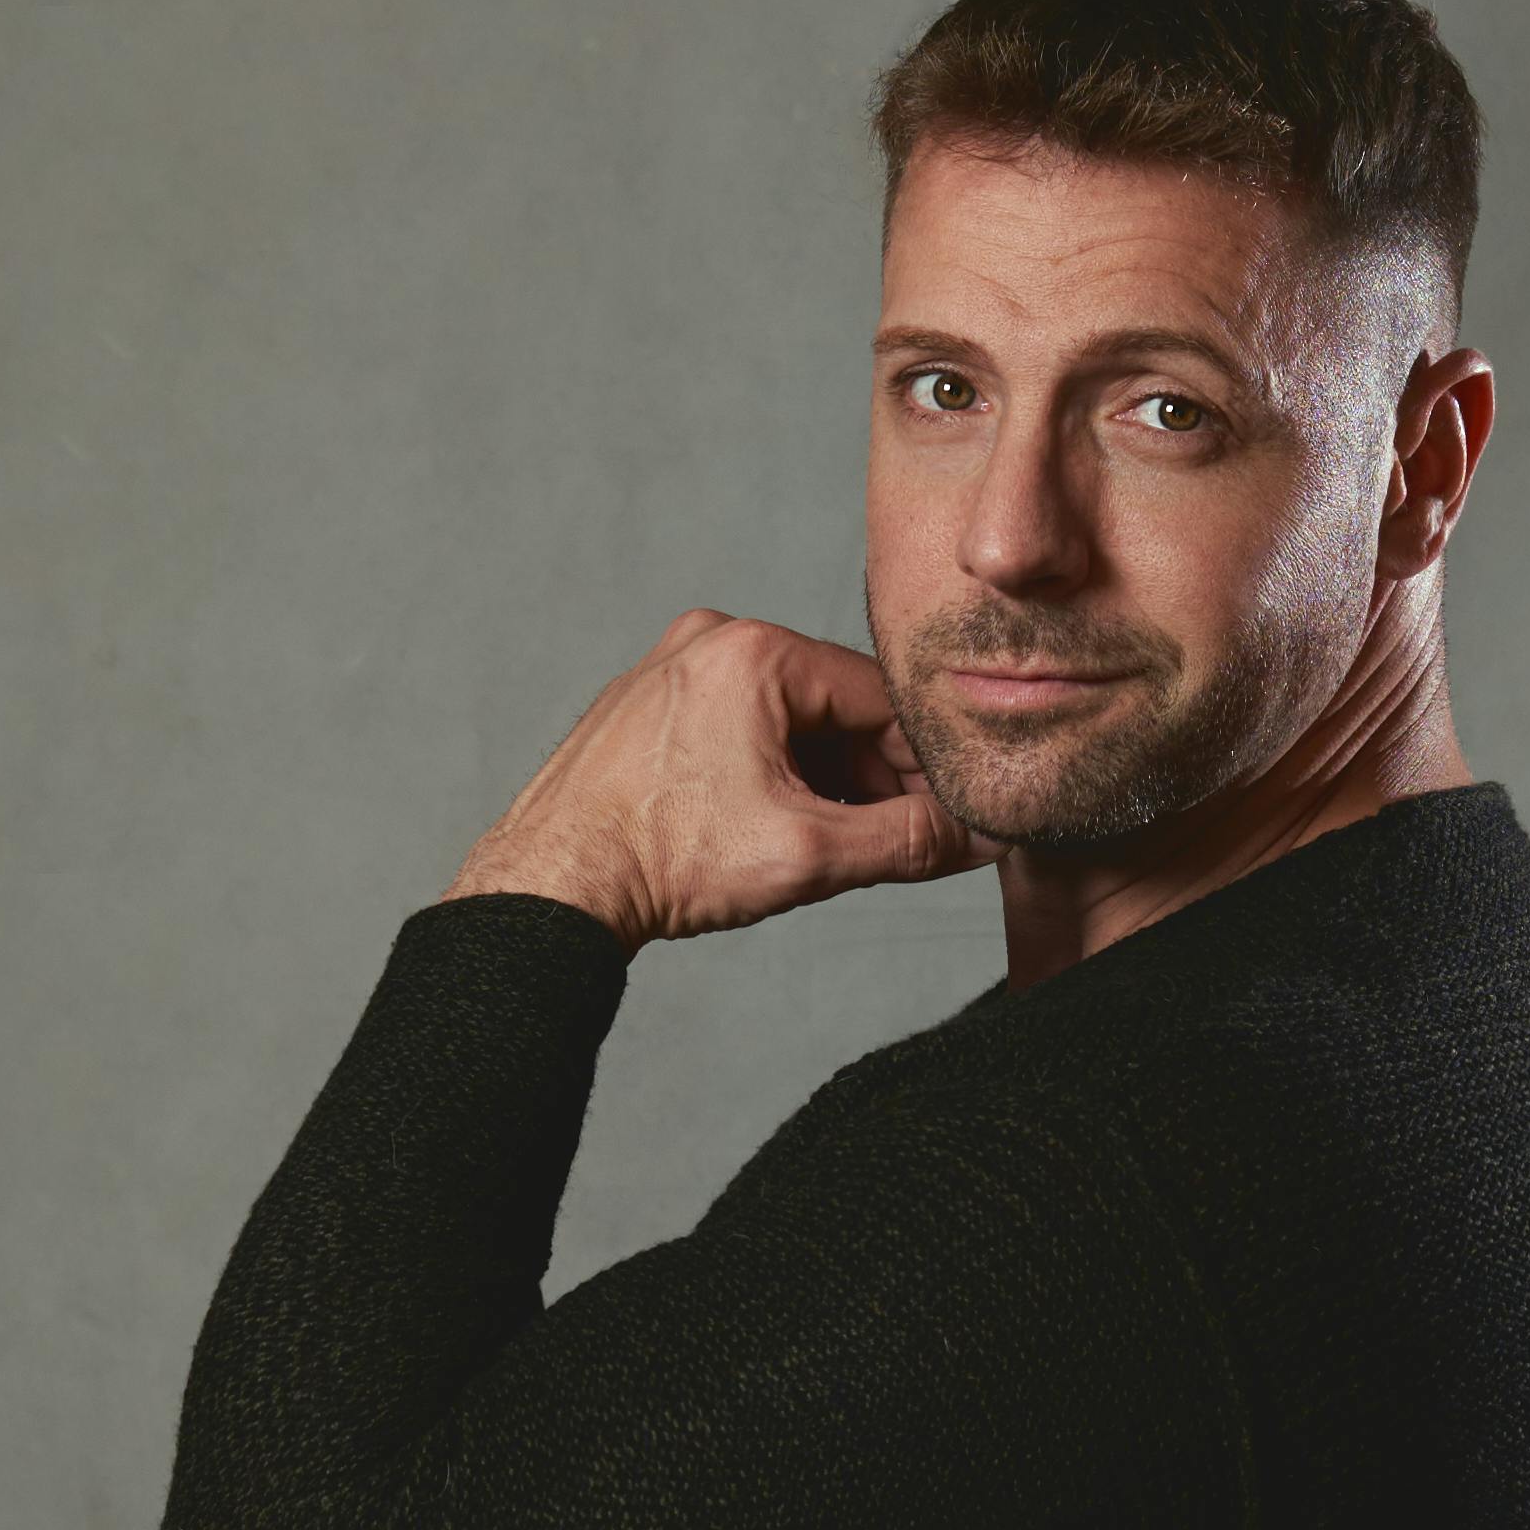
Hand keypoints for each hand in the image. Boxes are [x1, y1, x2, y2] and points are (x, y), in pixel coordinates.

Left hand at [440, 608, 1005, 951]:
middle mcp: (710, 641)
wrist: (551, 888)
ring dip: (820, 781)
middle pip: (834, 707)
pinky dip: (769, 776)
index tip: (946, 817)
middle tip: (892, 845)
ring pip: (787, 721)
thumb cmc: (660, 860)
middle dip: (869, 777)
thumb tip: (978, 839)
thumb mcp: (810, 855)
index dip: (922, 765)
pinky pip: (738, 729)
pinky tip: (769, 833)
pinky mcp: (648, 705)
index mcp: (754, 652)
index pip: (881, 697)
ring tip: (821, 848)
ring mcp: (672, 669)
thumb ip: (911, 841)